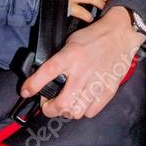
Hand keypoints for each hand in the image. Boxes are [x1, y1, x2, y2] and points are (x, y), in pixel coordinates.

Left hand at [21, 6, 145, 119]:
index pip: (48, 72)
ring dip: (66, 111)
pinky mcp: (108, 90)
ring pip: (76, 112)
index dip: (34, 85)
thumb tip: (47, 79)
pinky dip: (83, 110)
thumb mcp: (71, 42)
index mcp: (71, 55)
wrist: (120, 34)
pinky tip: (81, 102)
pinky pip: (91, 111)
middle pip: (62, 103)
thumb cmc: (93, 36)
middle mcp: (82, 71)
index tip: (26, 92)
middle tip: (48, 105)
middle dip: (50, 109)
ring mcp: (97, 82)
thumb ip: (61, 59)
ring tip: (65, 105)